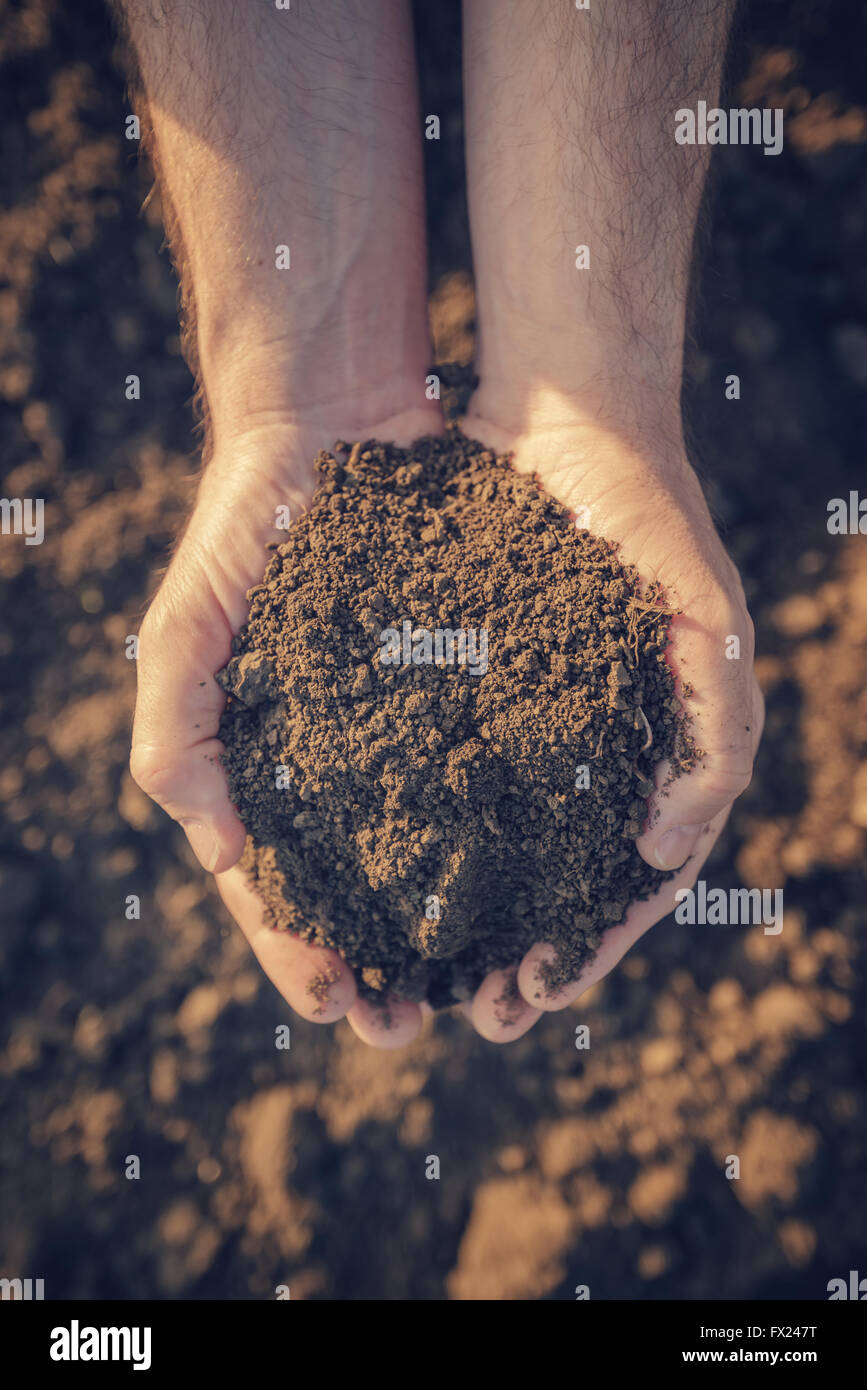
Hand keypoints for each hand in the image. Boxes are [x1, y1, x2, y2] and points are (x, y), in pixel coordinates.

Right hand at [130, 409, 445, 1047]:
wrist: (330, 420)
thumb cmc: (242, 529)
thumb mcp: (185, 628)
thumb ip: (176, 734)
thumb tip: (218, 852)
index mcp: (259, 763)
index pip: (273, 883)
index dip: (294, 949)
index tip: (333, 1005)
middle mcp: (333, 760)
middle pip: (355, 890)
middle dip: (377, 967)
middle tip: (409, 1029)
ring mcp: (400, 728)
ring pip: (430, 852)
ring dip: (448, 928)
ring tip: (480, 986)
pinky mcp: (465, 686)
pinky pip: (488, 775)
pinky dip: (505, 836)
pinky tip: (535, 881)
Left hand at [458, 407, 764, 1041]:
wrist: (567, 416)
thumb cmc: (648, 517)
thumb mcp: (706, 622)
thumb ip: (716, 731)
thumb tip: (671, 843)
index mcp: (649, 750)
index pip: (628, 878)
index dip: (590, 943)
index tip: (536, 997)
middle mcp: (583, 747)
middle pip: (555, 879)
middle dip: (521, 952)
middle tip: (472, 1014)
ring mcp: (521, 719)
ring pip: (493, 842)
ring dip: (465, 914)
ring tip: (418, 971)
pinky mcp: (460, 681)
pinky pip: (437, 769)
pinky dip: (418, 829)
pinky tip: (378, 870)